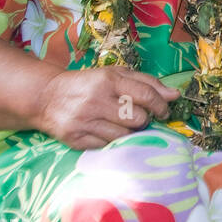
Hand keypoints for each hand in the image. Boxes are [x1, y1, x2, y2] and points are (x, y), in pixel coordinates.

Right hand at [36, 67, 179, 150]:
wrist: (46, 97)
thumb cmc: (89, 85)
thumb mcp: (115, 75)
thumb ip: (147, 83)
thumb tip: (175, 95)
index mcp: (107, 80)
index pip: (146, 95)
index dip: (161, 106)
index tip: (164, 111)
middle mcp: (95, 100)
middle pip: (138, 119)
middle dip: (143, 120)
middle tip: (137, 117)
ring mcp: (84, 121)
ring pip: (124, 135)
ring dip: (129, 132)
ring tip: (122, 124)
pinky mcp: (76, 139)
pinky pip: (107, 146)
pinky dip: (112, 141)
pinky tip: (106, 131)